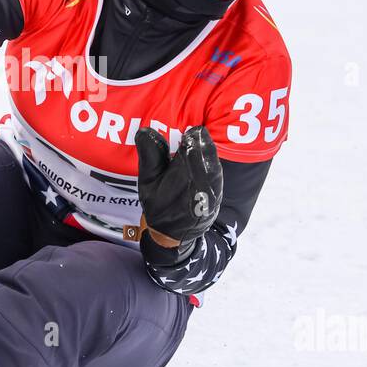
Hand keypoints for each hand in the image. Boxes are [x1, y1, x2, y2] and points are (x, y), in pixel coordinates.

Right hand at [133, 126, 222, 244]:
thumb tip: (146, 130)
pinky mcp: (220, 192)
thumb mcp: (148, 182)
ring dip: (203, 152)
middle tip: (187, 142)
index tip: (182, 137)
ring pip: (213, 157)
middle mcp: (203, 181)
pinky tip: (200, 166)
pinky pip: (217, 169)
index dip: (189, 136)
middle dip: (196, 143)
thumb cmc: (158, 207)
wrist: (174, 236)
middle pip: (205, 148)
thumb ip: (150, 155)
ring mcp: (214, 187)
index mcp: (184, 175)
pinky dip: (209, 164)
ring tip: (192, 154)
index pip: (194, 142)